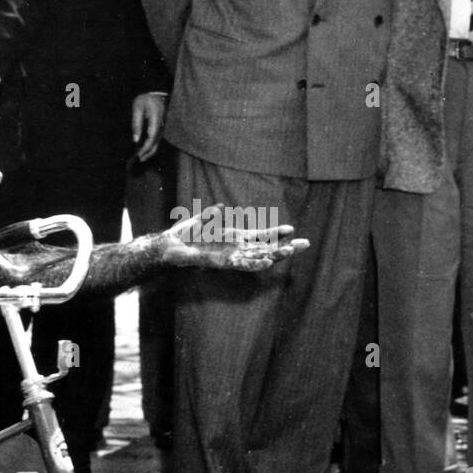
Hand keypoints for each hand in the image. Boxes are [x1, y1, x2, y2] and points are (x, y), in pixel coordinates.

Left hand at [131, 93, 165, 162]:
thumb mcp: (138, 108)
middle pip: (156, 144)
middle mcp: (161, 126)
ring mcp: (163, 127)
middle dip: (148, 153)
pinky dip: (152, 146)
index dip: (145, 148)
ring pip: (158, 143)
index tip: (139, 154)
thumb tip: (135, 139)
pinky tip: (146, 148)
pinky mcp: (161, 127)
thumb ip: (136, 123)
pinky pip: (158, 139)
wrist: (157, 92)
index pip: (151, 139)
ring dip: (150, 151)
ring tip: (142, 157)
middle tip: (140, 159)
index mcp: (156, 121)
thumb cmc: (146, 99)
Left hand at [161, 208, 308, 270]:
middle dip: (284, 247)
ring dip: (274, 255)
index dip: (274, 234)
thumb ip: (210, 216)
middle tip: (305, 244)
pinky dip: (254, 263)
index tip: (291, 230)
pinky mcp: (220, 263)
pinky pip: (241, 264)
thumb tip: (219, 208)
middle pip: (265, 248)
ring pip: (257, 257)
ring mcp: (229, 256)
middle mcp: (234, 249)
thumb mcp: (199, 222)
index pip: (259, 237)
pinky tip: (266, 261)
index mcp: (232, 238)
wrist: (167, 247)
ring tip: (290, 251)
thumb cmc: (182, 237)